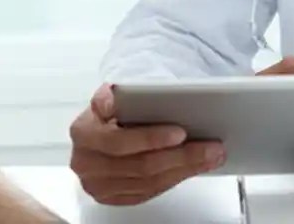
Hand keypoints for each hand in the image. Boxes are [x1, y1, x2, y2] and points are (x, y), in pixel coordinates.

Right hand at [69, 84, 226, 206]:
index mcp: (83, 133)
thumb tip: (110, 100)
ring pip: (148, 182)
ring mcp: (97, 185)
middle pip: (140, 165)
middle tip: (209, 146)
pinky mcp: (111, 198)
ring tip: (210, 156)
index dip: (151, 138)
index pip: (119, 141)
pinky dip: (174, 179)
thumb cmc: (112, 112)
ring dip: (184, 169)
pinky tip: (193, 168)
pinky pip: (148, 193)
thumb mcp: (110, 96)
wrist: (101, 132)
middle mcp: (86, 163)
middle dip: (180, 156)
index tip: (181, 132)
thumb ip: (111, 96)